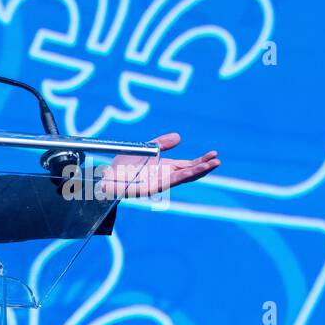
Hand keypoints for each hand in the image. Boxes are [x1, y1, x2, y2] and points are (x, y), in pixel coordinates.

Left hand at [98, 132, 218, 198]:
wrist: (106, 176)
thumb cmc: (122, 165)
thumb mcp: (146, 149)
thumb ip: (161, 143)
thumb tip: (179, 137)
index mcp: (165, 168)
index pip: (188, 165)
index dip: (201, 160)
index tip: (214, 154)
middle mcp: (165, 176)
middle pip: (189, 172)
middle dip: (204, 166)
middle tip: (218, 159)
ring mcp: (161, 182)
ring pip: (184, 177)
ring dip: (200, 171)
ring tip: (214, 164)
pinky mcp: (154, 187)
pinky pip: (172, 180)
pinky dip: (185, 175)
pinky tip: (195, 170)